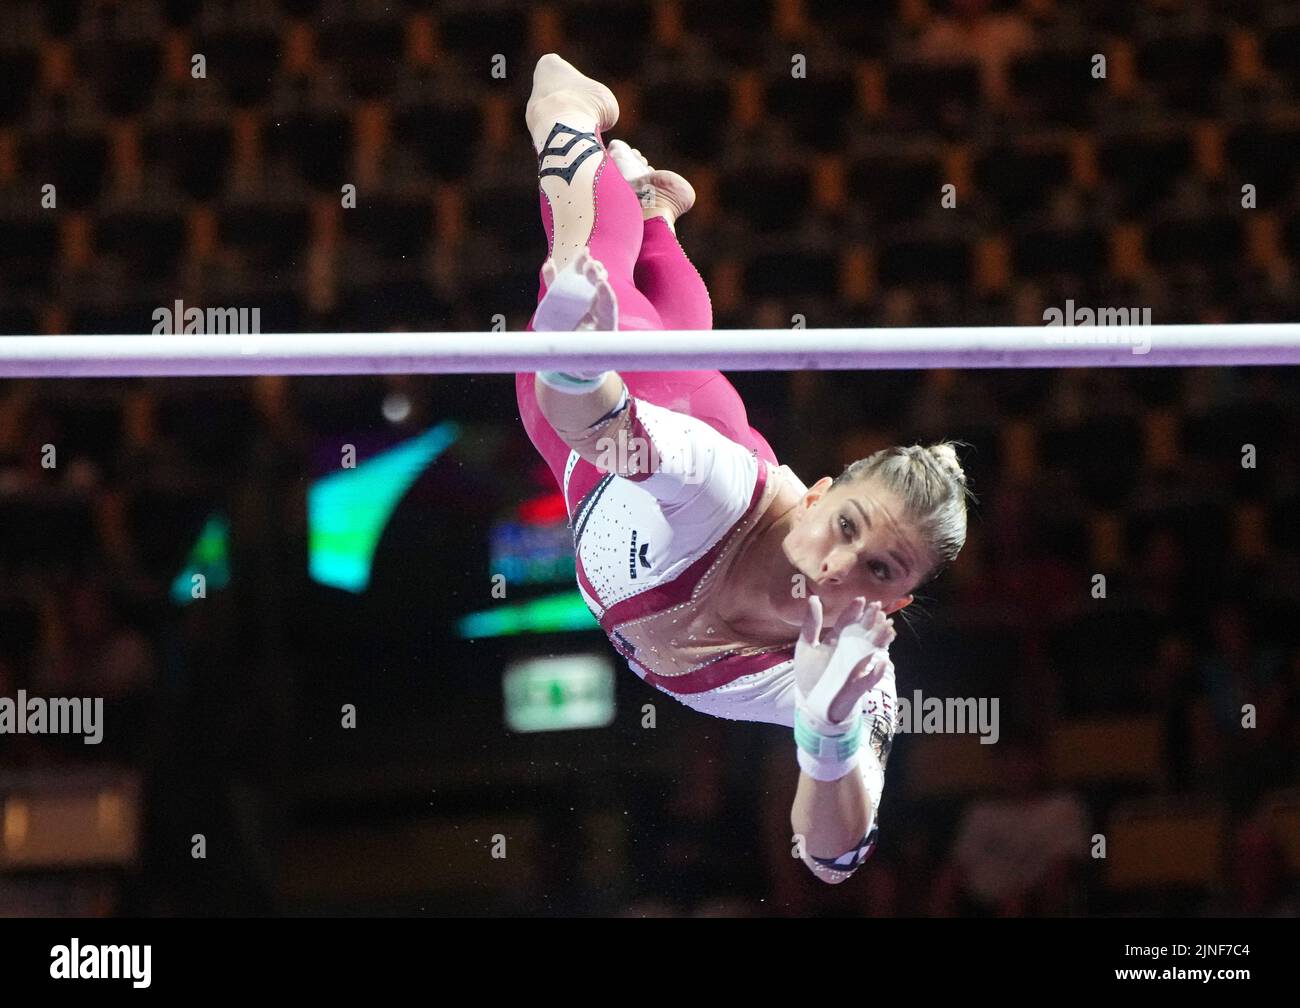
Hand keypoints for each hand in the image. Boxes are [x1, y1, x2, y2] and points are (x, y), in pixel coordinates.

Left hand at [794, 596, 895, 725]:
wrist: (812, 704)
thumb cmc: (809, 675)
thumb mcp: (806, 647)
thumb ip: (811, 625)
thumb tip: (813, 598)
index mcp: (837, 641)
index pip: (847, 623)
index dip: (853, 612)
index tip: (861, 600)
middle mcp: (848, 652)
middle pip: (862, 634)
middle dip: (870, 622)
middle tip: (877, 607)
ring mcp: (855, 668)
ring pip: (871, 653)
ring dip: (879, 642)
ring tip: (887, 629)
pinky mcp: (857, 686)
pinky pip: (869, 680)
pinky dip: (875, 673)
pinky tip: (880, 664)